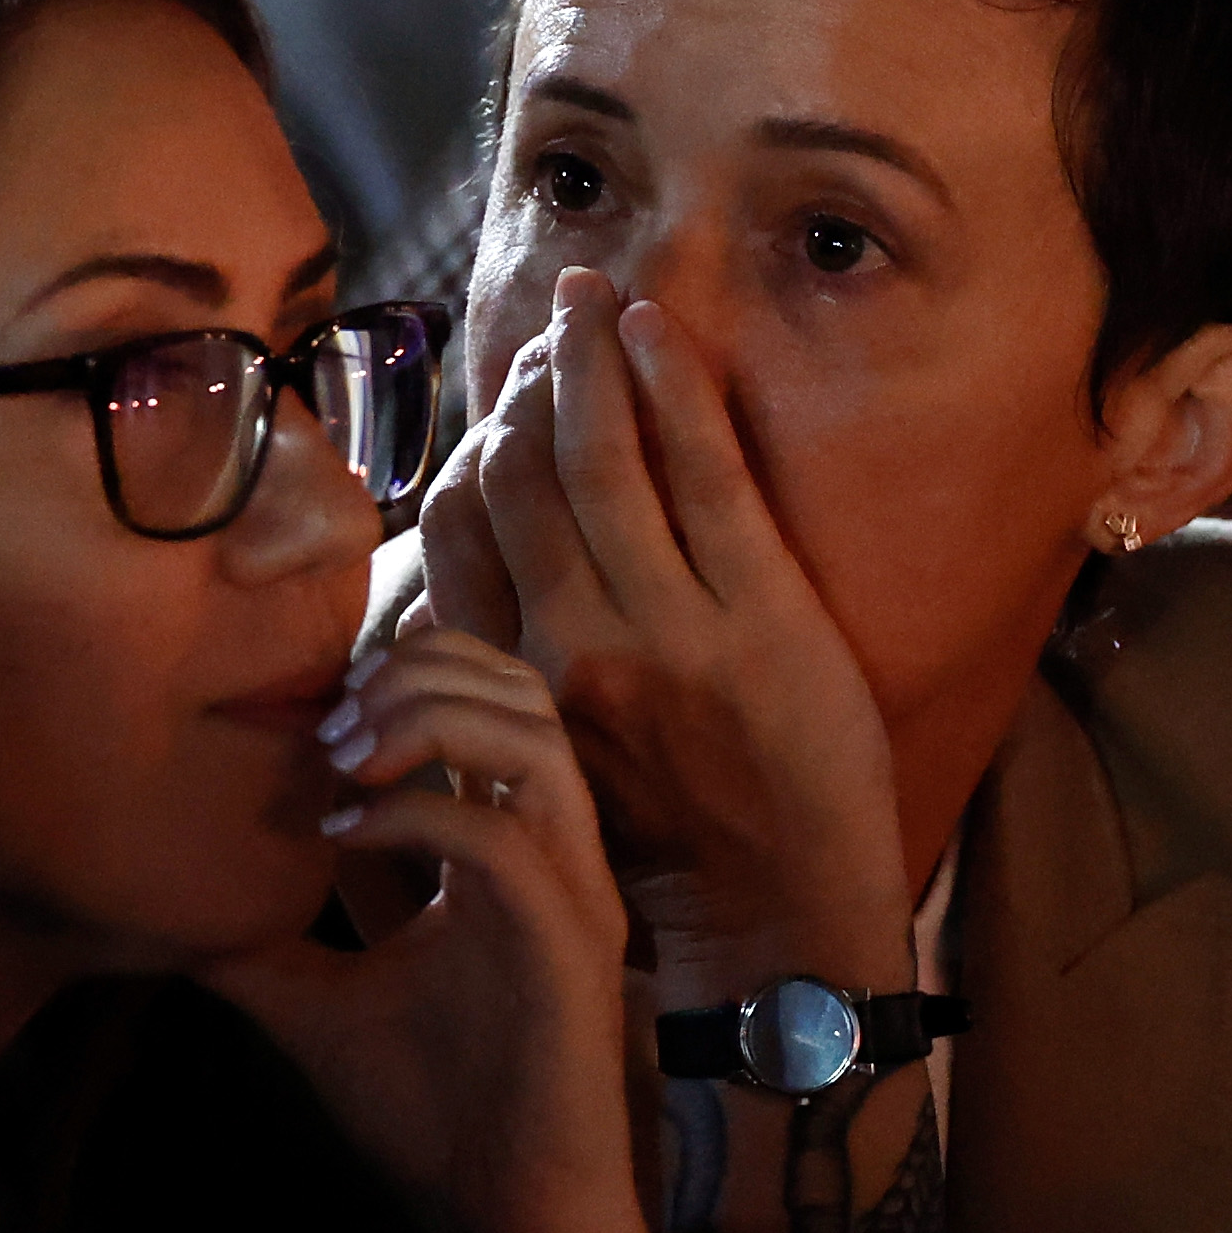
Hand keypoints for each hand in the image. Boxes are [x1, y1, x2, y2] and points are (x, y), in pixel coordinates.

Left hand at [202, 628, 696, 1232]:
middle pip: (513, 683)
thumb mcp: (313, 1005)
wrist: (505, 1224)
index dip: (394, 672)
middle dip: (410, 668)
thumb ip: (256, 942)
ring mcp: (568, 890)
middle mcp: (548, 855)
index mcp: (503, 853)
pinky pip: (499, 834)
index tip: (305, 710)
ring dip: (421, 718)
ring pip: (529, 730)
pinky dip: (413, 814)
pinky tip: (338, 837)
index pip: (476, 703)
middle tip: (321, 723)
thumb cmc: (431, 1118)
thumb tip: (155, 912)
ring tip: (335, 754)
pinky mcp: (570, 943)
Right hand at [415, 266, 906, 1003]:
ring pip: (599, 458)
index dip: (474, 442)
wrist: (773, 937)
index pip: (458, 531)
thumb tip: (465, 612)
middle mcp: (568, 648)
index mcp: (510, 687)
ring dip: (591, 358)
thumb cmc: (658, 871)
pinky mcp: (759, 616)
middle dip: (530, 378)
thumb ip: (500, 687)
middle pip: (519, 477)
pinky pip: (704, 470)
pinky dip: (674, 384)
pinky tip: (659, 326)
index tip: (502, 393)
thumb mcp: (538, 781)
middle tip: (556, 317)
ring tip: (595, 296)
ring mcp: (663, 628)